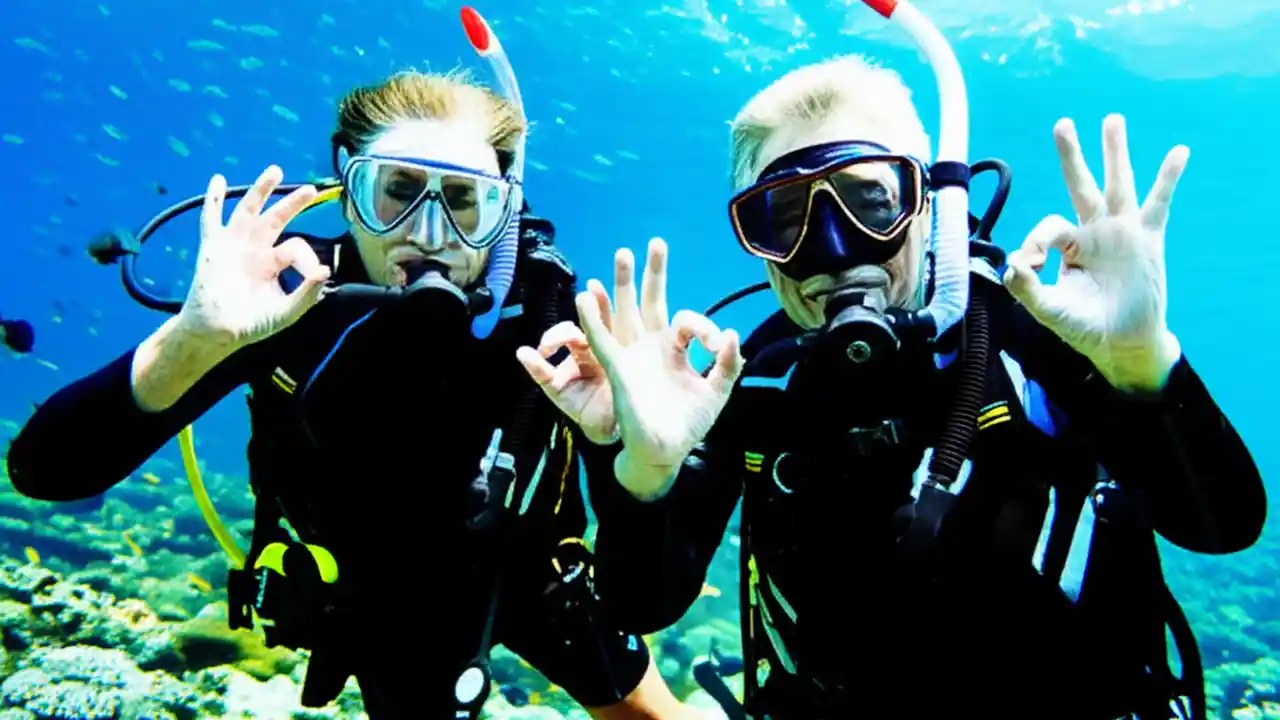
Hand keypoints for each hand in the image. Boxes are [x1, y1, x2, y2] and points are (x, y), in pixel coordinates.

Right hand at [176, 165, 330, 348]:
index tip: (315, 273)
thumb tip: (326, 271)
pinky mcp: (213, 246)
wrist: (218, 332)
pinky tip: (217, 180)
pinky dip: (213, 199)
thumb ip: (307, 294)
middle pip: (277, 218)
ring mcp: (234, 244)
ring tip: (275, 171)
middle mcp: (256, 248)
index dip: (308, 257)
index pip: (295, 246)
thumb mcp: (286, 312)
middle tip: (311, 189)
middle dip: (293, 203)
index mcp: (274, 262)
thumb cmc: (252, 324)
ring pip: (248, 209)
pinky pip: (211, 218)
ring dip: (260, 190)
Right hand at [517, 238, 744, 497]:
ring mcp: (633, 355)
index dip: (706, 327)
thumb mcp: (717, 392)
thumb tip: (732, 334)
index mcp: (675, 349)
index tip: (718, 345)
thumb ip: (728, 364)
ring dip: (623, 283)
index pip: (689, 320)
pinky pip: (602, 341)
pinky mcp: (618, 370)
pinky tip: (585, 298)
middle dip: (654, 272)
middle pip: (651, 300)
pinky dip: (593, 320)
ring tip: (623, 253)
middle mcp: (652, 346)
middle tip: (656, 242)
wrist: (664, 451)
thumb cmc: (688, 424)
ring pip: (625, 312)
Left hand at [1003, 114, 1187, 393]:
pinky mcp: (1149, 239)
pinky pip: (1158, 203)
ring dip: (1115, 152)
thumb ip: (1027, 288)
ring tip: (1112, 120)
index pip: (1050, 226)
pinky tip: (1179, 152)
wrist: (1121, 345)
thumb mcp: (1049, 309)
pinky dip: (1168, 178)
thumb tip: (1012, 262)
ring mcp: (1123, 232)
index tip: (1032, 265)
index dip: (1038, 241)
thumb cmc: (1084, 326)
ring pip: (1118, 184)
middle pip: (1081, 185)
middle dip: (1071, 155)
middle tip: (1062, 123)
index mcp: (1068, 245)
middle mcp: (1094, 231)